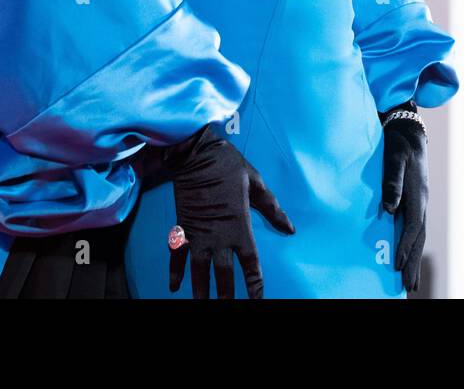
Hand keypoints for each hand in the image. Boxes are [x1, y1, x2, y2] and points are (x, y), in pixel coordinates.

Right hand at [136, 125, 294, 297]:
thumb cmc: (229, 165)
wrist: (196, 154)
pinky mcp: (182, 227)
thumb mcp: (256, 183)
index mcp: (240, 225)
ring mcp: (198, 233)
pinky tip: (174, 286)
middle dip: (226, 295)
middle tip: (228, 309)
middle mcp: (219, 235)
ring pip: (199, 270)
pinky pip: (177, 254)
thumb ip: (272, 209)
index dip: (254, 283)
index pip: (251, 262)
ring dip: (201, 290)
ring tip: (201, 306)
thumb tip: (290, 228)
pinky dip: (175, 271)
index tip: (257, 299)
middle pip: (224, 274)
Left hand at [381, 100, 428, 292]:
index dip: (404, 247)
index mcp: (418, 195)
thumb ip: (392, 181)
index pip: (412, 228)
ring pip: (418, 237)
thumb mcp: (394, 157)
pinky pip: (413, 229)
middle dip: (412, 263)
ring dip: (413, 259)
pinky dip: (411, 246)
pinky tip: (405, 256)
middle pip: (418, 239)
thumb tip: (390, 207)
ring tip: (409, 282)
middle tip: (408, 287)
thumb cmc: (398, 143)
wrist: (408, 131)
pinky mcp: (413, 201)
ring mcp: (419, 203)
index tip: (396, 266)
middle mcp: (421, 202)